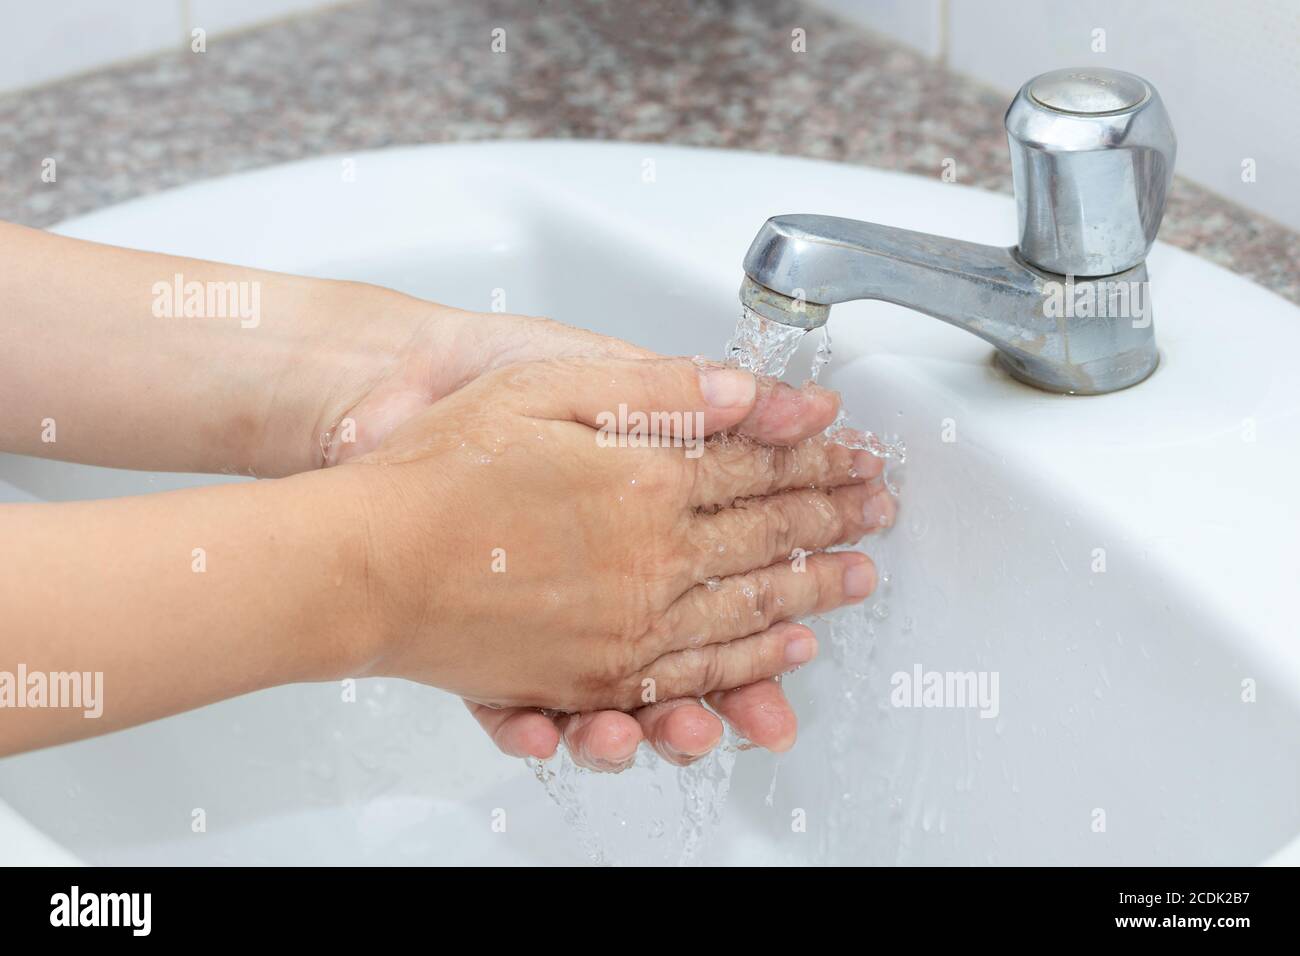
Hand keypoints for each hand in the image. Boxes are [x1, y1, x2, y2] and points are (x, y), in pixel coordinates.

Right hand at [340, 355, 890, 722]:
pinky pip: (698, 672)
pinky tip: (782, 656)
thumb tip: (761, 391)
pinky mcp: (596, 677)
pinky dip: (751, 660)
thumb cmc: (439, 468)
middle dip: (832, 520)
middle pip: (768, 539)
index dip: (816, 456)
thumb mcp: (550, 388)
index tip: (860, 454)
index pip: (758, 465)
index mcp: (649, 482)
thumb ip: (665, 390)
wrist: (361, 564)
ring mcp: (629, 628)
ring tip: (856, 583)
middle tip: (879, 514)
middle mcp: (654, 562)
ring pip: (749, 612)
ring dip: (811, 593)